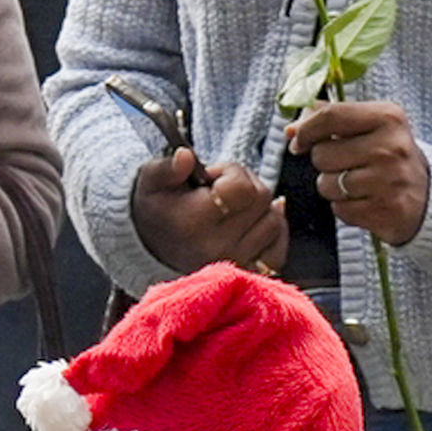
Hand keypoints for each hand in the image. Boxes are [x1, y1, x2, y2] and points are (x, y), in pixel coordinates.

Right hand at [131, 144, 287, 274]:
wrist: (154, 246)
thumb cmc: (159, 207)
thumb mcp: (153, 181)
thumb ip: (168, 167)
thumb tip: (185, 156)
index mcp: (193, 223)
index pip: (242, 188)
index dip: (233, 173)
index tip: (213, 178)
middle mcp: (216, 248)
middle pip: (262, 199)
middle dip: (247, 185)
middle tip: (222, 191)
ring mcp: (234, 264)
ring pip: (273, 221)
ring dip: (259, 209)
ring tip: (232, 209)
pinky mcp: (247, 274)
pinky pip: (279, 251)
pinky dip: (273, 233)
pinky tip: (255, 224)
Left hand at [287, 100, 429, 244]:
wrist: (428, 195)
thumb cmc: (390, 156)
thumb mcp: (372, 125)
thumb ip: (332, 118)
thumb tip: (291, 130)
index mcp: (388, 118)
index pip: (330, 116)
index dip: (305, 129)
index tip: (298, 140)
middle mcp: (390, 148)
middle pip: (322, 154)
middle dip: (324, 162)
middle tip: (345, 164)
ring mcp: (388, 181)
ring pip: (326, 184)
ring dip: (333, 187)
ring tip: (356, 183)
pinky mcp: (385, 211)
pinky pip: (339, 209)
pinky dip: (345, 207)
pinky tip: (364, 200)